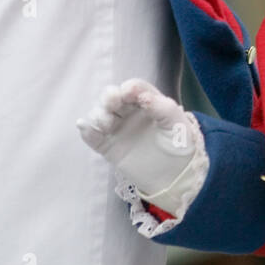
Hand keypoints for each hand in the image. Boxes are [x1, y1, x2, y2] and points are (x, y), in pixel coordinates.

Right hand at [77, 78, 204, 210]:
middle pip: (111, 97)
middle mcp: (128, 112)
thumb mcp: (177, 124)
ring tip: (106, 125)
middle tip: (111, 104)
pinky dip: (86, 131)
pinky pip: (93, 136)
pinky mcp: (108, 146)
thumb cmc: (179, 145)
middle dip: (108, 97)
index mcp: (146, 102)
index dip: (129, 88)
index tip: (129, 93)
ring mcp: (117, 128)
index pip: (134, 88)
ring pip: (99, 114)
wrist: (175, 176)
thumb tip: (142, 96)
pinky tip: (84, 127)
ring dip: (98, 114)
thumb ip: (162, 107)